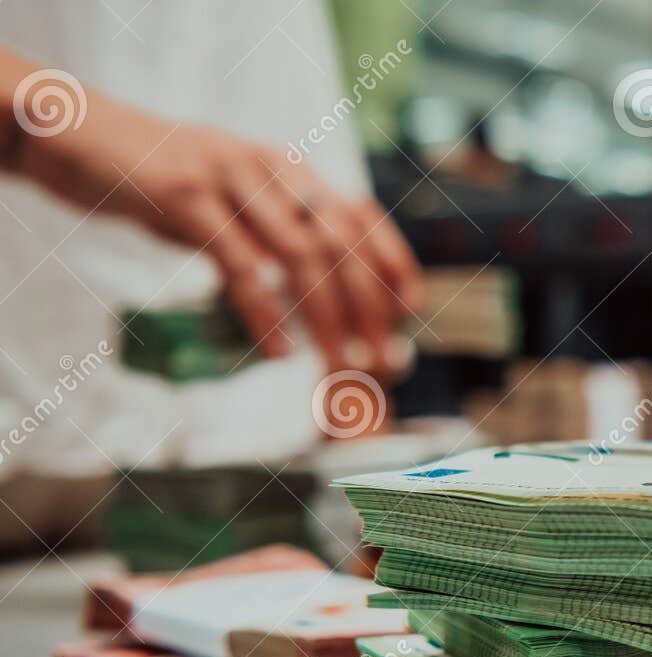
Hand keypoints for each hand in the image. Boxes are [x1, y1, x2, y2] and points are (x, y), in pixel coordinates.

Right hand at [13, 89, 421, 377]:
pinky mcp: (185, 198)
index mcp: (286, 168)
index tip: (411, 308)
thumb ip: (268, 230)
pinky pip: (238, 264)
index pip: (360, 212)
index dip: (392, 259)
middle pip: (340, 243)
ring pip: (299, 256)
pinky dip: (265, 314)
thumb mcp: (230, 196)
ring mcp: (228, 178)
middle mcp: (269, 168)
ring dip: (327, 320)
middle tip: (381, 360)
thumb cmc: (159, 178)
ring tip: (340, 367)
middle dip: (369, 307)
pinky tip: (279, 353)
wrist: (78, 132)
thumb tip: (313, 289)